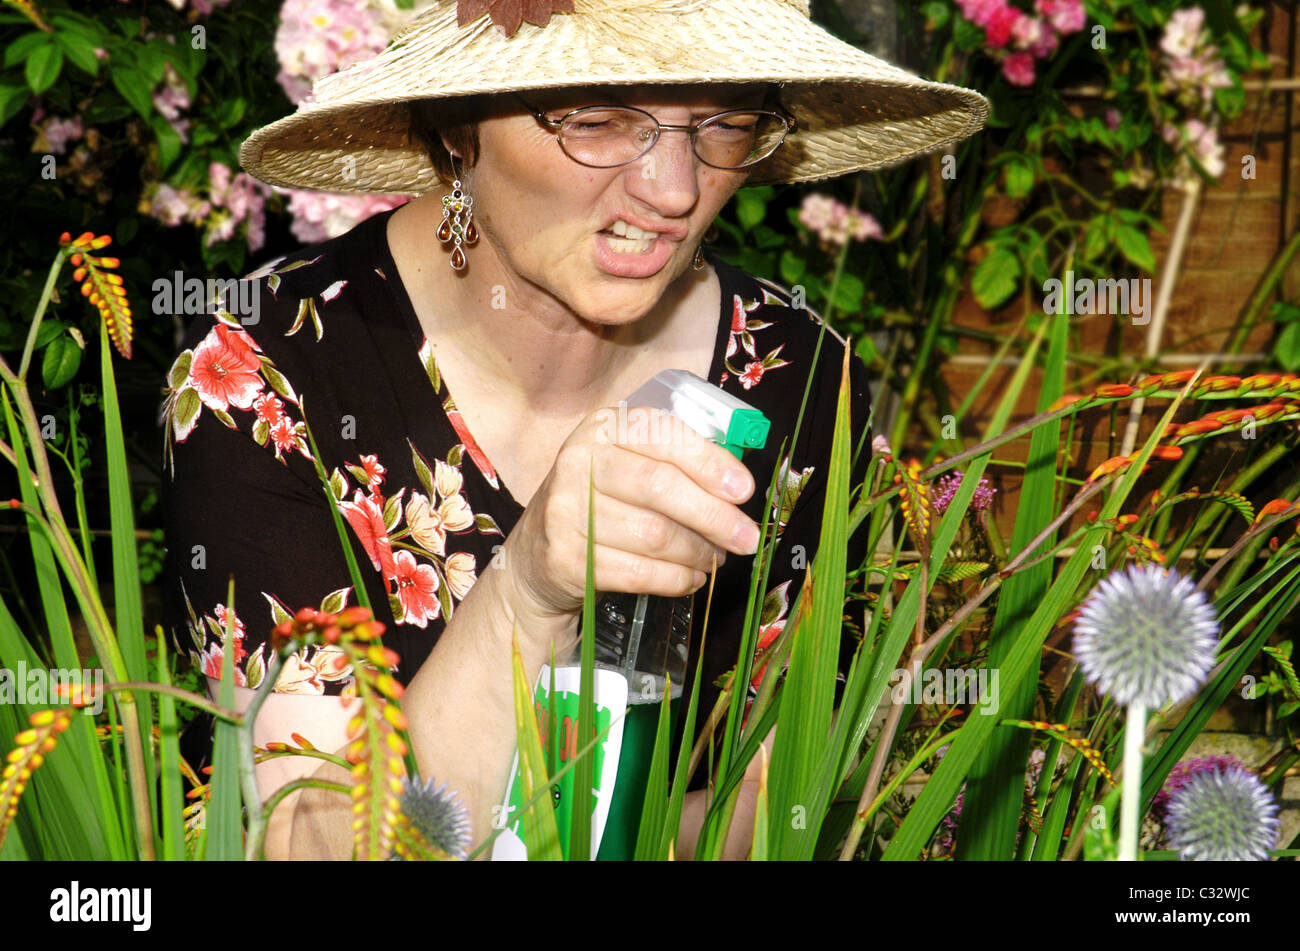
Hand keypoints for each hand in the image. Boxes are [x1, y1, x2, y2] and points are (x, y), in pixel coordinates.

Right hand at [501, 404, 760, 620]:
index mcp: (601, 428)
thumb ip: (676, 464)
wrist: (537, 554)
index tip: (744, 490)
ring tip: (716, 559)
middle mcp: (578, 462)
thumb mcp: (629, 464)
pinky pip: (639, 573)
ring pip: (654, 535)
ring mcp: (566, 512)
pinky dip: (676, 579)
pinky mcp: (566, 559)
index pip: (663, 436)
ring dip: (698, 553)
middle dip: (714, 517)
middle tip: (747, 538)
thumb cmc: (601, 502)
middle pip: (661, 487)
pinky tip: (691, 577)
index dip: (709, 463)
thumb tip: (737, 490)